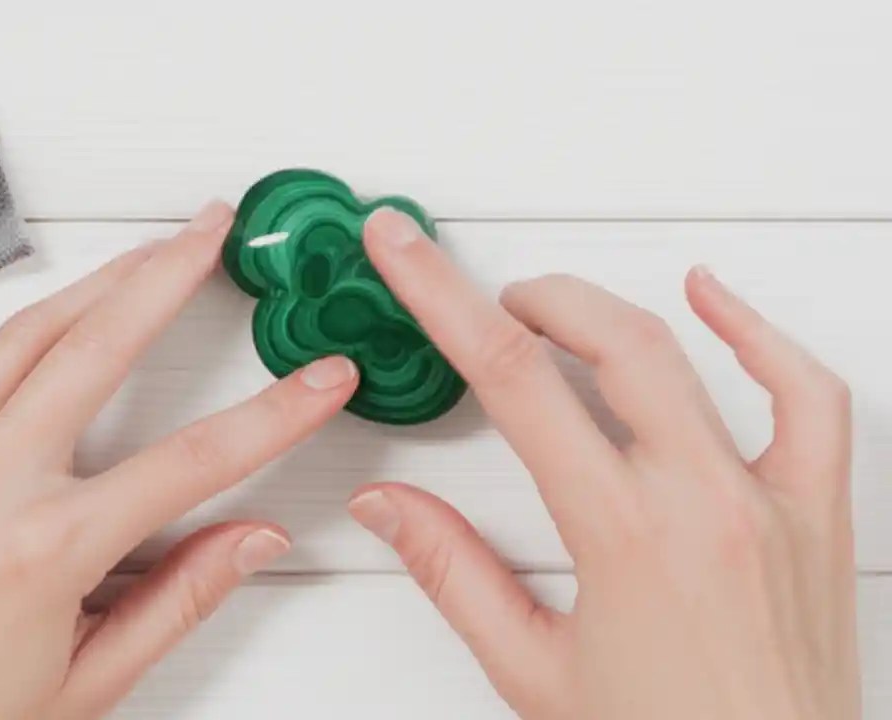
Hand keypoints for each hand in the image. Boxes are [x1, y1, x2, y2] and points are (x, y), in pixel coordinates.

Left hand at [0, 201, 358, 719]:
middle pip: (98, 345)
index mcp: (44, 550)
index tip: (317, 381)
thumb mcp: (86, 682)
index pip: (193, 462)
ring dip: (97, 281)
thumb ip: (177, 599)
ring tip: (145, 253)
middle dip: (167, 272)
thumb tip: (248, 540)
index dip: (274, 414)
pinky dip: (30, 331)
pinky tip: (61, 322)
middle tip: (211, 228)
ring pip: (26, 334)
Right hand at [349, 209, 858, 719]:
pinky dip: (757, 332)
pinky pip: (808, 395)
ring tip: (553, 303)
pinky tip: (713, 300)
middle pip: (606, 340)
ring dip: (607, 310)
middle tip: (472, 290)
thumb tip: (390, 503)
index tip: (406, 251)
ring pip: (688, 352)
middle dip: (524, 294)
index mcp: (623, 533)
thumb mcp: (532, 669)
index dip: (444, 298)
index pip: (513, 380)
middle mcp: (702, 499)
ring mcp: (768, 497)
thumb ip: (453, 572)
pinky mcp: (815, 511)